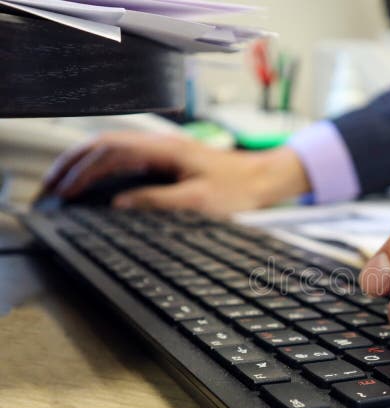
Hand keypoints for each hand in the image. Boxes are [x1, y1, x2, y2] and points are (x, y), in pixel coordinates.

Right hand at [38, 132, 309, 215]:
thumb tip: (119, 205)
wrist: (264, 180)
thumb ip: (158, 202)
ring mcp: (163, 153)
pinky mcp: (168, 163)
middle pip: (104, 147)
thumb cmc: (239, 188)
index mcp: (164, 149)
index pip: (109, 150)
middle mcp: (160, 146)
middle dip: (74, 165)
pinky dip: (105, 173)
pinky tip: (96, 188)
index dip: (82, 169)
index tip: (64, 189)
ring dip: (86, 168)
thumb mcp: (199, 202)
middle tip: (51, 188)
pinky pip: (127, 163)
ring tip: (64, 188)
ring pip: (113, 154)